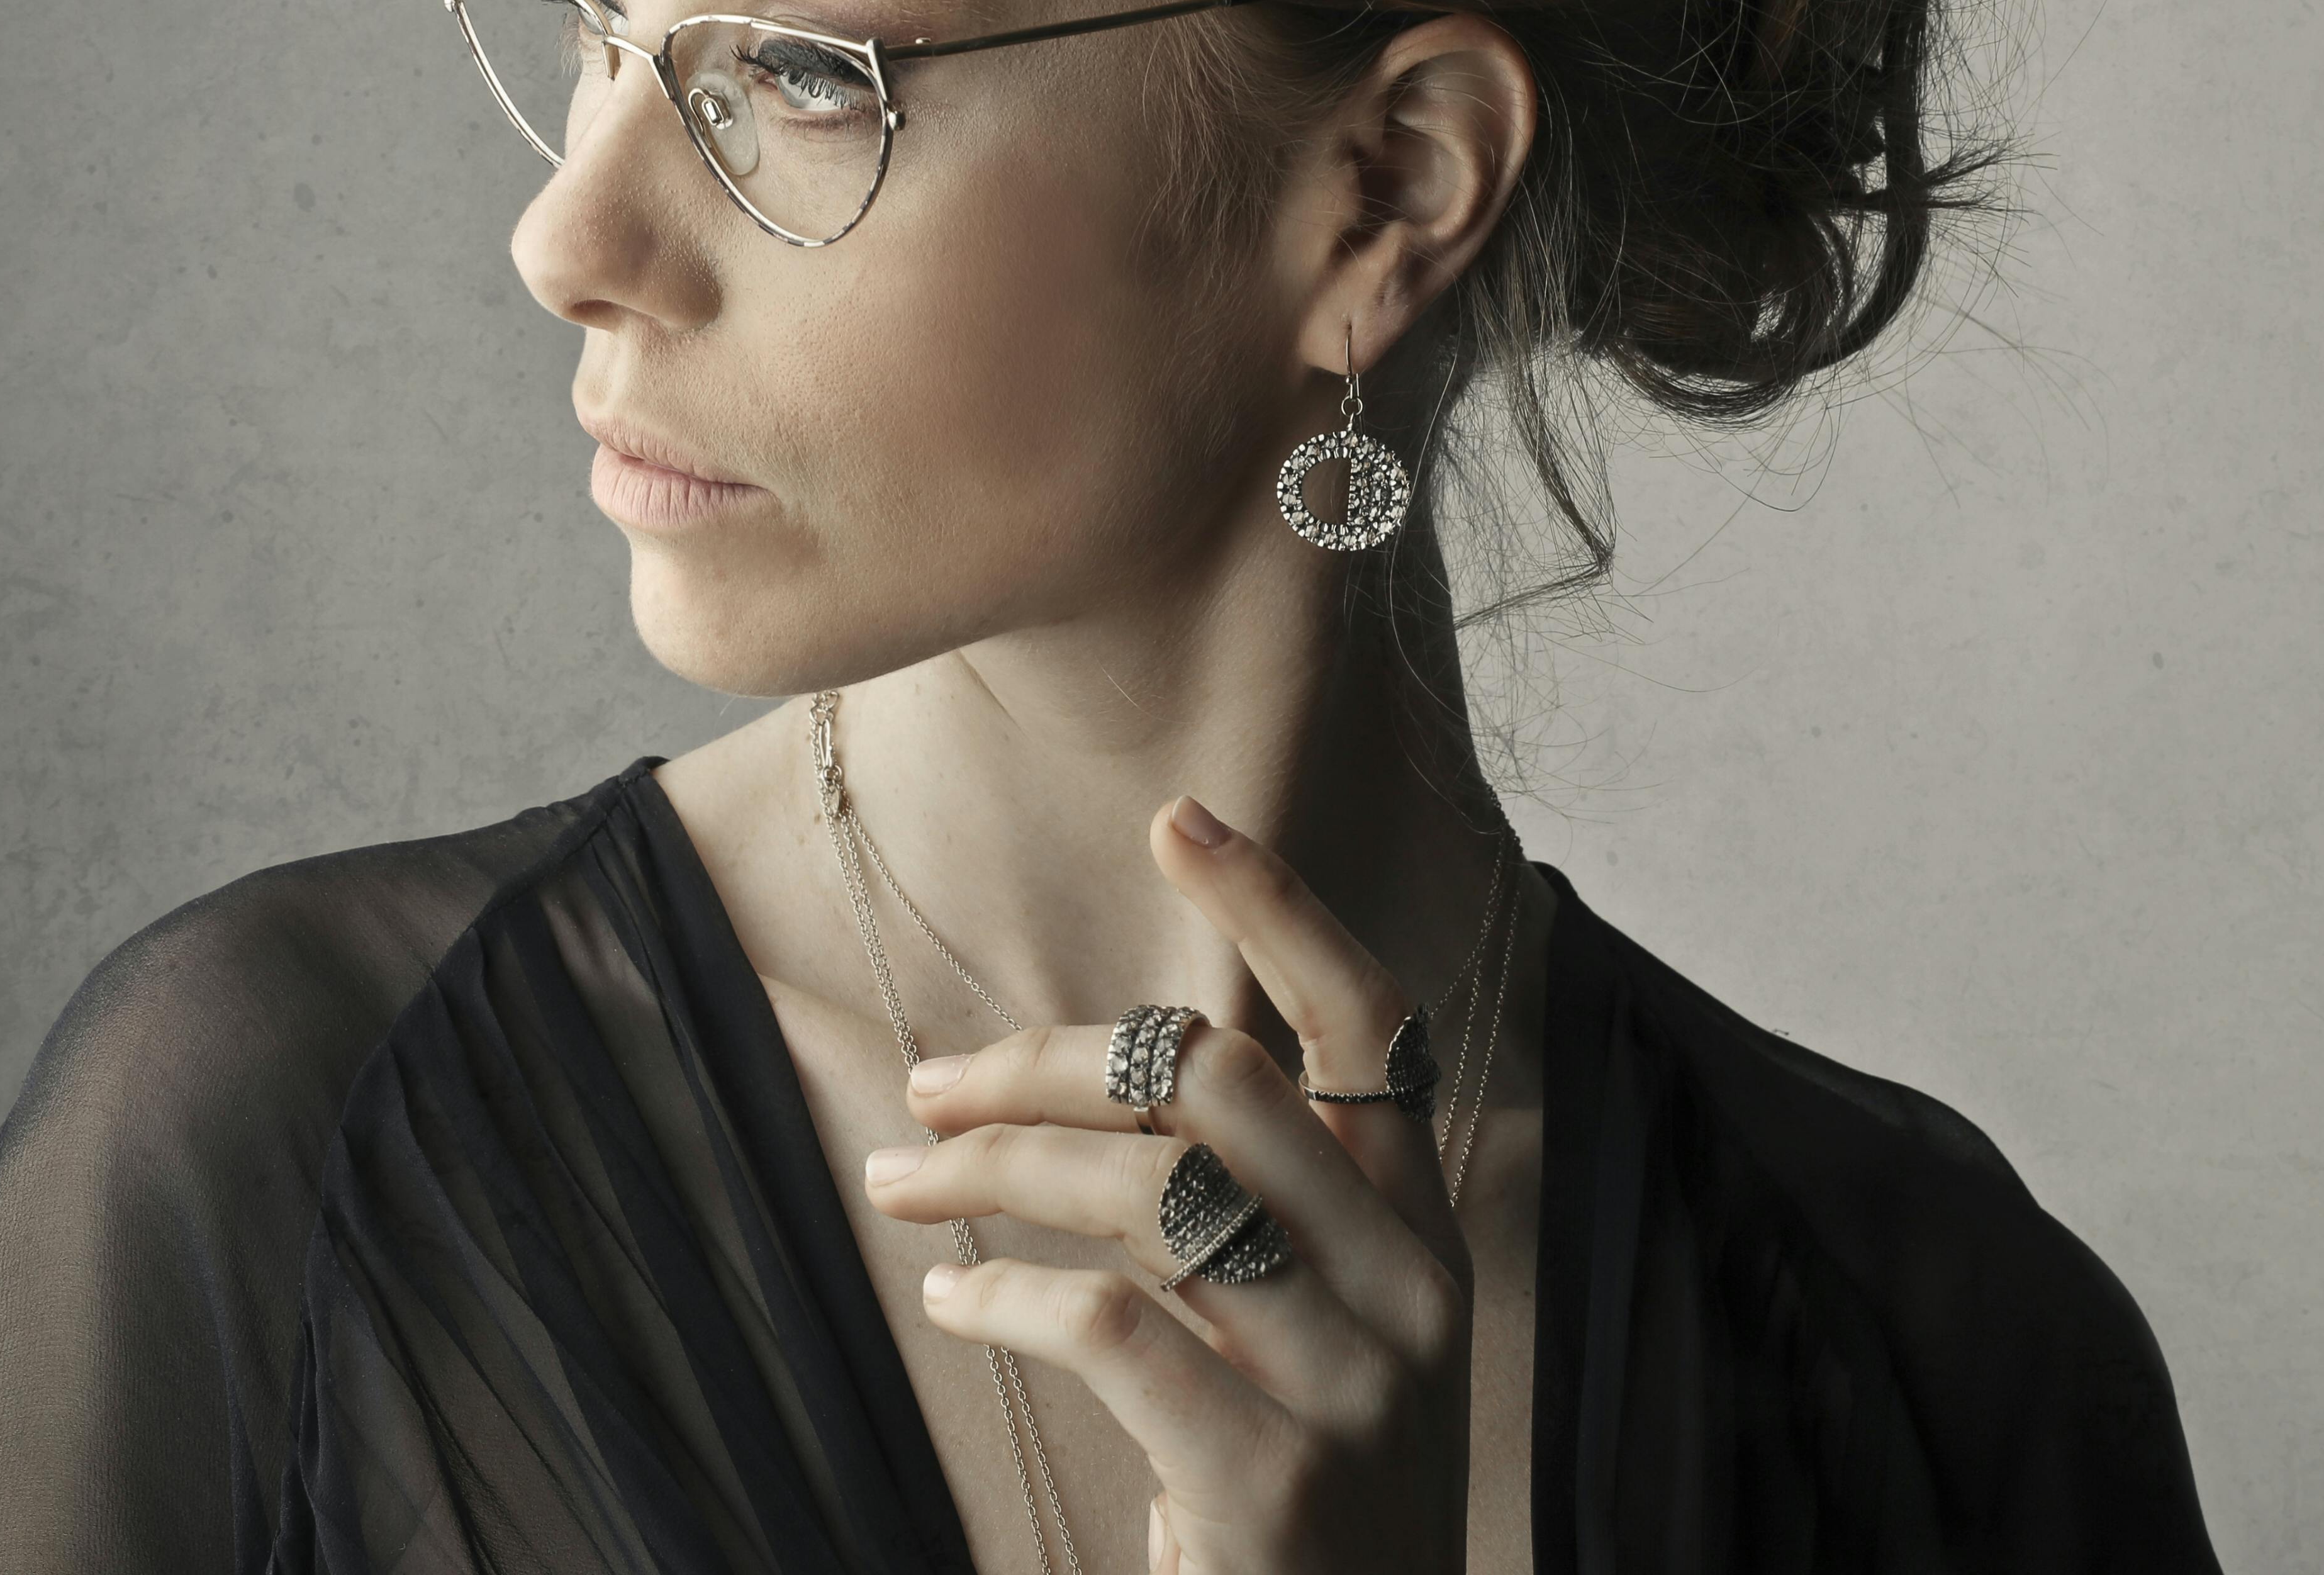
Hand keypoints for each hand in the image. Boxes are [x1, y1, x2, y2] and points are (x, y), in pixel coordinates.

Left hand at [864, 798, 1470, 1574]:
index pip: (1368, 1022)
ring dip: (995, 1169)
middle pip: (1217, 1083)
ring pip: (1150, 1190)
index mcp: (1419, 1235)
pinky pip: (1112, 1329)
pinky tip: (952, 1296)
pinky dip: (1006, 1296)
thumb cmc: (1301, 1504)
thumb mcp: (1313, 1341)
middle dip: (1050, 1061)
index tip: (1178, 819)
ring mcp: (1351, 1384)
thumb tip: (1109, 1090)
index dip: (1275, 906)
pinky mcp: (1271, 1478)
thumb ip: (1256, 1222)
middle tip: (932, 1083)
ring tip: (904, 1186)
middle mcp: (1407, 1287)